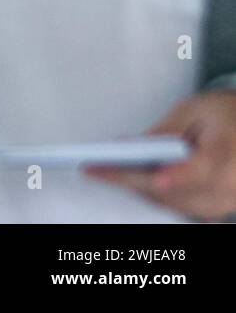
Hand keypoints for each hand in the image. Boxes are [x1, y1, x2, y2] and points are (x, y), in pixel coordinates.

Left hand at [85, 89, 235, 219]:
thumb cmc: (223, 112)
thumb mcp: (193, 110)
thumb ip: (165, 131)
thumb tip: (130, 147)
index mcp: (226, 151)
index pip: (200, 170)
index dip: (177, 177)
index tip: (156, 178)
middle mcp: (231, 183)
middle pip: (177, 192)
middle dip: (134, 181)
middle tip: (96, 168)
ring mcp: (228, 199)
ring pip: (177, 204)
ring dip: (142, 190)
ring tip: (106, 172)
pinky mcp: (221, 205)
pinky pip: (185, 207)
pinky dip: (159, 194)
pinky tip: (134, 179)